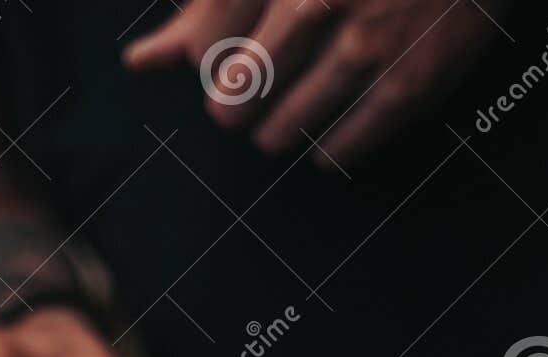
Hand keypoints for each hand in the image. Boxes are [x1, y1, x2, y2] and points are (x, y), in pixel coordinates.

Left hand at [124, 0, 507, 166]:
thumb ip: (209, 7)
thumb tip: (138, 62)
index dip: (213, 75)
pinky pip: (346, 144)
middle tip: (245, 108)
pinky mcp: (409, 83)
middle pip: (241, 93)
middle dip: (235, 110)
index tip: (224, 77)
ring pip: (287, 126)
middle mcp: (322, 2)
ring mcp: (368, 44)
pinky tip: (325, 147)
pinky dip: (329, 152)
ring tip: (280, 126)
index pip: (213, 53)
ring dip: (278, 133)